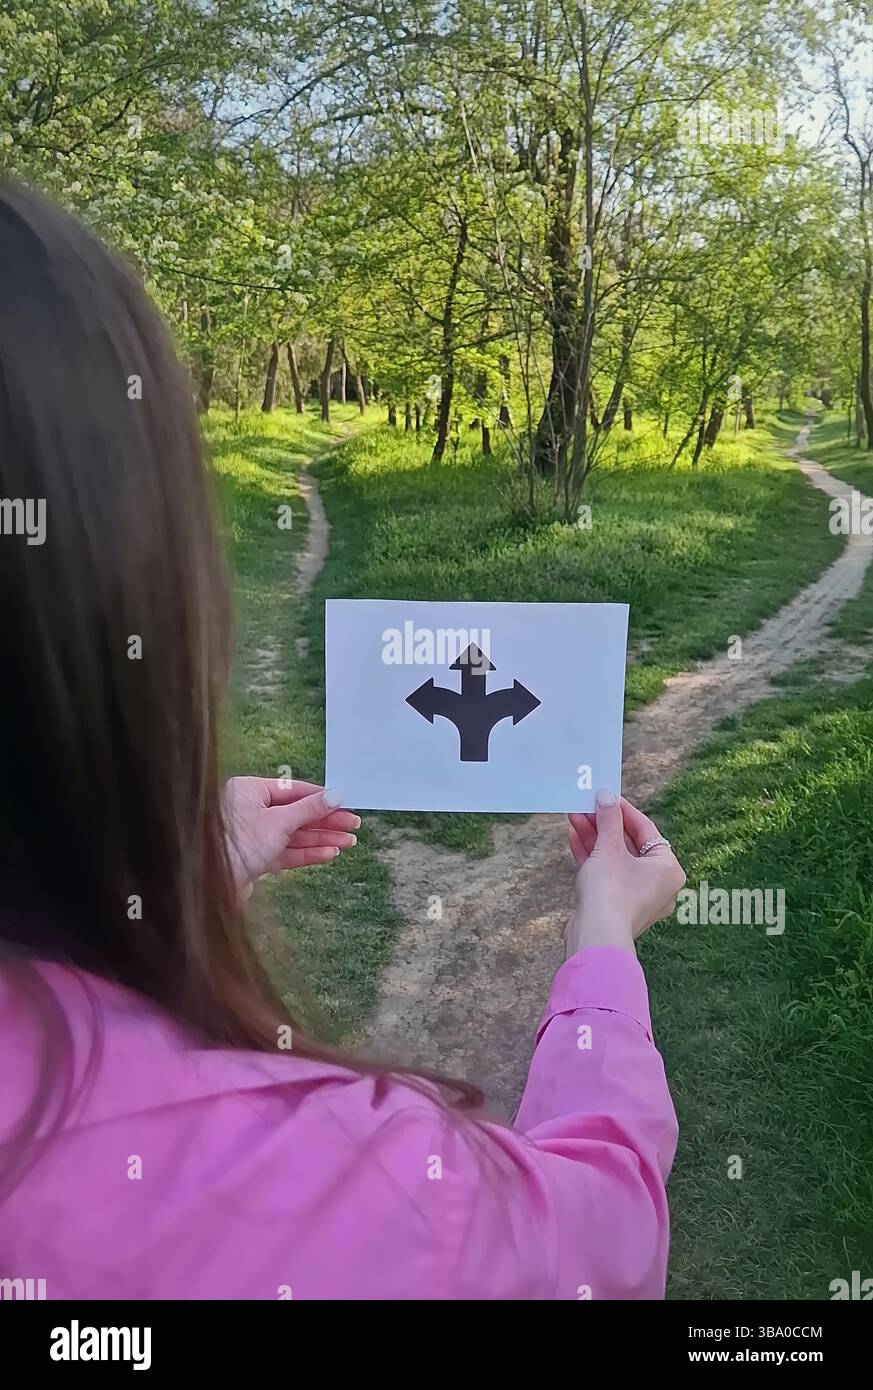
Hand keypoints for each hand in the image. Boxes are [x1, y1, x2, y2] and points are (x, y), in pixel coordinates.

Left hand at [222, 777, 358, 896]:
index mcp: (249, 790)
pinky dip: (308, 853)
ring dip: (321, 839)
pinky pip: (286, 852)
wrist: (210, 884)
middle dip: (326, 822)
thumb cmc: (238, 844)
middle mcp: (250, 810)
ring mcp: (253, 836)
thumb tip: (336, 795)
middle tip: (353, 825)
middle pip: (296, 813)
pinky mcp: (256, 858)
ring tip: (348, 842)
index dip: (321, 798)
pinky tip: (329, 854)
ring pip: (294, 835)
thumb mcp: (280, 822)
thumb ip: (310, 809)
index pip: (293, 790)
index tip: (345, 804)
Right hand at [565, 791, 684, 956]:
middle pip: (628, 844)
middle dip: (603, 824)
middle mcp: (657, 884)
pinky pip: (605, 874)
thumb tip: (606, 795)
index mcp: (667, 869)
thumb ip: (608, 819)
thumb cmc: (611, 892)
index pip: (646, 830)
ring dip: (593, 837)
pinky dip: (590, 856)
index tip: (606, 795)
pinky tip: (573, 836)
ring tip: (574, 816)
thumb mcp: (609, 847)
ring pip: (614, 858)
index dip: (623, 810)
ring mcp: (635, 896)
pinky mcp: (615, 905)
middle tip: (586, 805)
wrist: (595, 937)